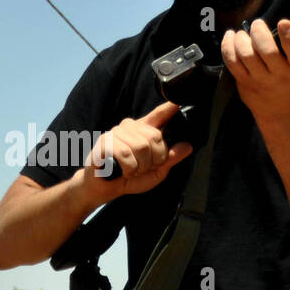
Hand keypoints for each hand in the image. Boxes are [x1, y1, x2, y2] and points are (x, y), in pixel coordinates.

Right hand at [76, 101, 193, 202]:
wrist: (103, 188)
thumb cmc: (128, 178)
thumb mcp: (155, 171)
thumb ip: (170, 158)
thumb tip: (187, 146)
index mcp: (143, 131)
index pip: (158, 115)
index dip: (168, 108)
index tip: (178, 101)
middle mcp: (130, 127)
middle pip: (155, 137)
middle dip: (153, 159)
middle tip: (142, 168)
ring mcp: (116, 132)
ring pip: (141, 147)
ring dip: (139, 167)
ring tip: (131, 170)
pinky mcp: (105, 142)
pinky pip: (126, 155)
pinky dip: (128, 169)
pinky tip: (122, 171)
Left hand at [220, 19, 289, 121]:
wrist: (278, 107)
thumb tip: (287, 22)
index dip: (289, 37)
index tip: (283, 22)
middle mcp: (280, 75)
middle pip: (267, 51)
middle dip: (259, 32)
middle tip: (257, 24)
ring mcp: (260, 80)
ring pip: (246, 55)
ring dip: (241, 39)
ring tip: (242, 33)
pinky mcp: (243, 82)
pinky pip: (231, 62)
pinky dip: (228, 46)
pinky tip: (230, 37)